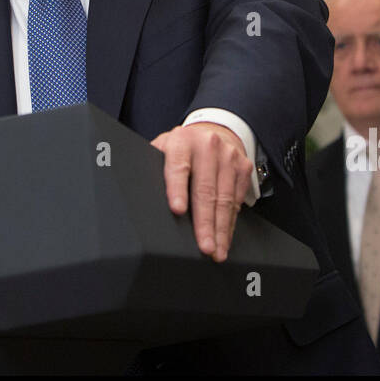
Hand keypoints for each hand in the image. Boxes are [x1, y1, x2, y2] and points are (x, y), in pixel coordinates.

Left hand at [150, 123, 252, 261]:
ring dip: (221, 229)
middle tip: (204, 246)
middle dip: (205, 222)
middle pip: (205, 189)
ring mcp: (228, 156)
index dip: (177, 189)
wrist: (214, 130)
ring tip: (216, 250)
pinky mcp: (243, 168)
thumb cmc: (183, 147)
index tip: (177, 210)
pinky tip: (225, 237)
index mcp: (181, 141)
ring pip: (224, 199)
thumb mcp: (164, 148)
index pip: (178, 167)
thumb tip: (136, 194)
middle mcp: (207, 146)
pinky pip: (236, 200)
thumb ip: (154, 166)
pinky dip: (230, 222)